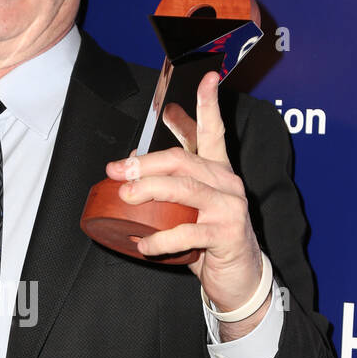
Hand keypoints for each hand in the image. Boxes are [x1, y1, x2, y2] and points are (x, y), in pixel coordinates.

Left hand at [105, 71, 270, 335]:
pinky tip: (143, 243)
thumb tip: (130, 162)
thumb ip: (166, 186)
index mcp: (218, 172)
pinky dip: (160, 237)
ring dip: (149, 190)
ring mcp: (230, 207)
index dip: (208, 104)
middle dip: (146, 163)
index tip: (207, 77)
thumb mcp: (187, 209)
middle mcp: (228, 183)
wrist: (239, 280)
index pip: (213, 132)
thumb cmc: (209, 242)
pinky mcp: (228, 233)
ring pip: (184, 188)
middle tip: (117, 171)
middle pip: (183, 160)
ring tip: (126, 197)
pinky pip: (187, 230)